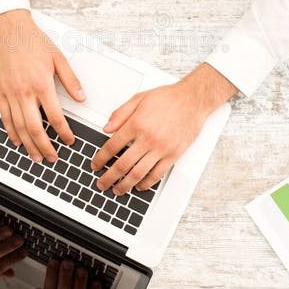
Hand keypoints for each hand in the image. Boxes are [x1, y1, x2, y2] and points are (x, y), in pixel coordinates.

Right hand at [0, 9, 85, 162]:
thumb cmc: (34, 41)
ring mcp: (10, 93)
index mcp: (42, 84)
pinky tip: (18, 141)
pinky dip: (11, 132)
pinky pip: (5, 118)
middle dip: (45, 147)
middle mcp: (25, 92)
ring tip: (36, 156)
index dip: (63, 132)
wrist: (11, 30)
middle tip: (52, 157)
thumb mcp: (58, 58)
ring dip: (28, 145)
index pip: (55, 116)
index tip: (69, 140)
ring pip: (19, 127)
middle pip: (35, 128)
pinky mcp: (1, 92)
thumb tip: (81, 97)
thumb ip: (71, 80)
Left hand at [90, 63, 236, 194]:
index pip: (112, 147)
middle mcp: (148, 138)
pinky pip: (157, 174)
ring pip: (138, 173)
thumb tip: (106, 129)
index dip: (100, 159)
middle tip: (101, 184)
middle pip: (122, 164)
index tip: (95, 165)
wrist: (193, 99)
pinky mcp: (174, 154)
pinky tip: (139, 185)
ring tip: (118, 189)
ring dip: (125, 185)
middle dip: (109, 177)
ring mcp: (161, 148)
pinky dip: (146, 183)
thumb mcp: (139, 98)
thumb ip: (120, 114)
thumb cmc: (168, 98)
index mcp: (136, 123)